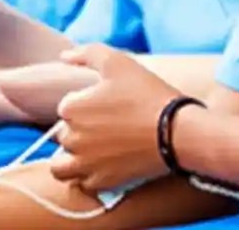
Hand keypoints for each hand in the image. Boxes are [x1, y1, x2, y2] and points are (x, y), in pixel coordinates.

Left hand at [51, 45, 180, 192]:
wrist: (177, 131)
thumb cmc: (147, 94)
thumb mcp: (116, 61)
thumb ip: (86, 54)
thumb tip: (63, 56)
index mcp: (71, 108)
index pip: (66, 108)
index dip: (84, 105)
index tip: (107, 106)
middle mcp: (71, 138)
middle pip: (63, 136)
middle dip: (78, 131)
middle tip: (105, 128)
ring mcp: (85, 163)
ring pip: (61, 167)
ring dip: (70, 160)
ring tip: (91, 152)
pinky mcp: (102, 182)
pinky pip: (82, 184)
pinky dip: (88, 177)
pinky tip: (103, 166)